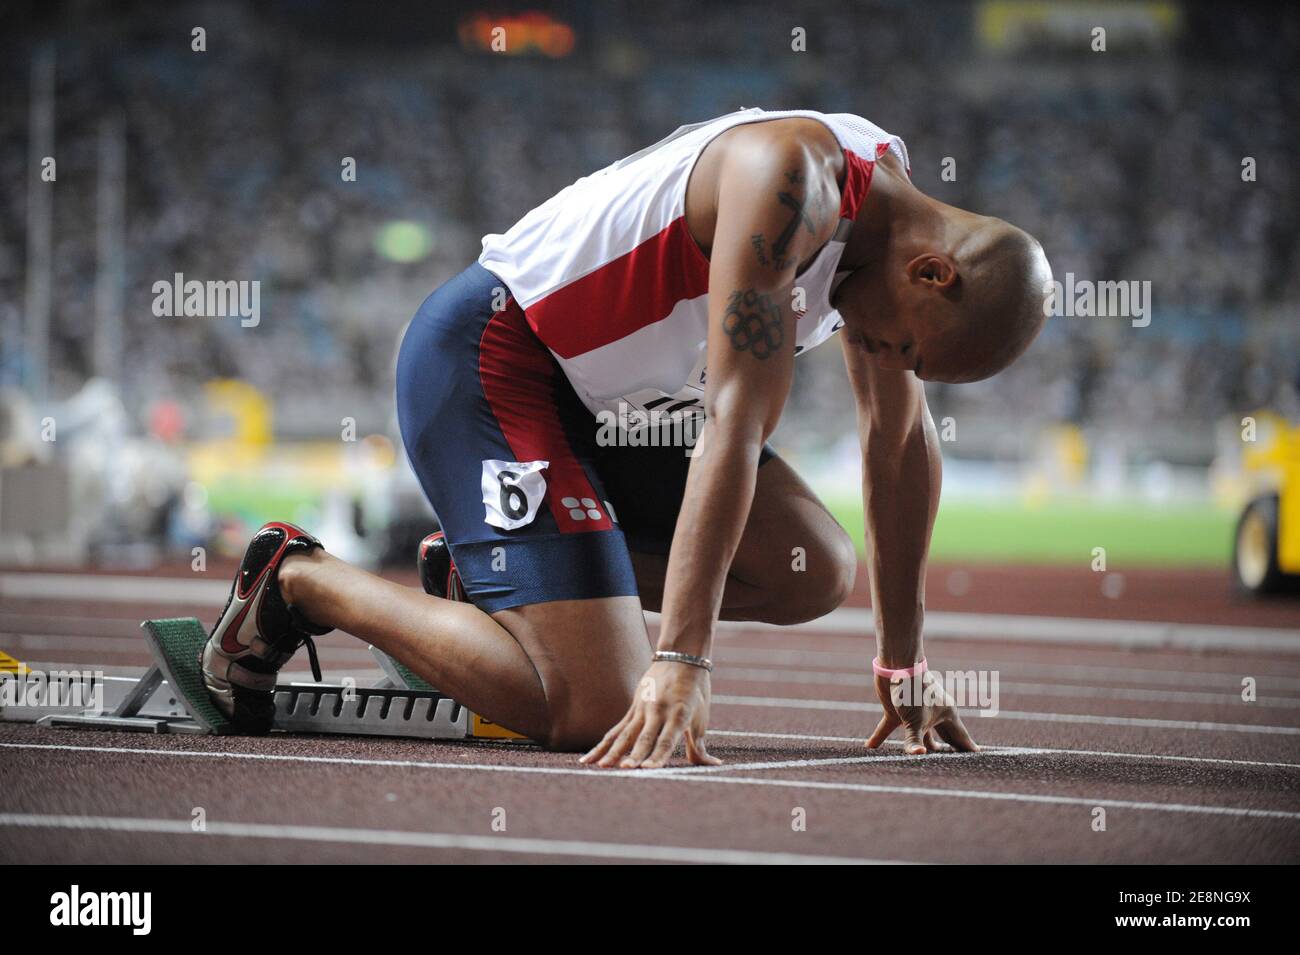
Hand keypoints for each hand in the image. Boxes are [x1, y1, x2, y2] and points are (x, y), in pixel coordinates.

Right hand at [580, 660, 720, 768]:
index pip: (667, 740)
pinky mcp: (632, 709)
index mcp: (679, 715)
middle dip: (634, 755)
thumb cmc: (696, 691)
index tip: (648, 770)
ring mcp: (642, 709)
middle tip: (625, 770)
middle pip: (644, 738)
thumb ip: (700, 746)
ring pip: (624, 734)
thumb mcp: (701, 718)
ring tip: (601, 767)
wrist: (680, 658)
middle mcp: (658, 712)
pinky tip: (590, 759)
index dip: (658, 756)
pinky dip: (603, 745)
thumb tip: (714, 764)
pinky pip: (615, 730)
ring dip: (612, 752)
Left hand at [865, 667, 978, 754]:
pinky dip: (879, 737)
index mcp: (946, 714)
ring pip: (919, 735)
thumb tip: (918, 755)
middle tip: (955, 764)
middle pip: (943, 737)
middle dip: (947, 751)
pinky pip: (887, 728)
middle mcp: (932, 715)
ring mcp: (914, 713)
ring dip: (919, 747)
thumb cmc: (913, 689)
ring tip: (924, 760)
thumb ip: (915, 740)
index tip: (979, 756)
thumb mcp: (914, 719)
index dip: (968, 748)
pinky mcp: (895, 711)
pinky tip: (869, 746)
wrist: (897, 663)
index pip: (960, 736)